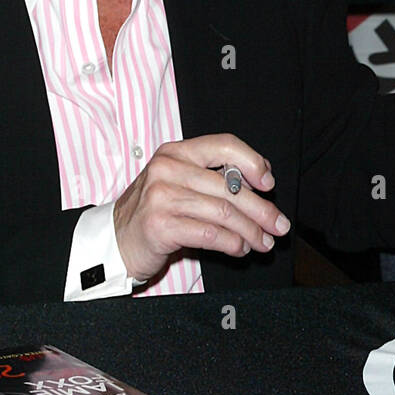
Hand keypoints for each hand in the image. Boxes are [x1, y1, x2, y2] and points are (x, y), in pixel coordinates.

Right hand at [113, 135, 287, 281]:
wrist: (115, 240)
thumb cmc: (156, 212)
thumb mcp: (181, 184)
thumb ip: (214, 179)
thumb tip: (261, 184)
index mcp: (177, 152)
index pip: (224, 145)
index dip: (253, 162)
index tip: (269, 184)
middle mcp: (167, 168)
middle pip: (229, 186)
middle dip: (261, 209)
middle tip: (279, 225)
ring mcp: (161, 196)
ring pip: (223, 212)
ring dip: (251, 231)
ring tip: (263, 242)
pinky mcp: (160, 225)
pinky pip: (209, 234)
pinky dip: (232, 243)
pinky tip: (241, 249)